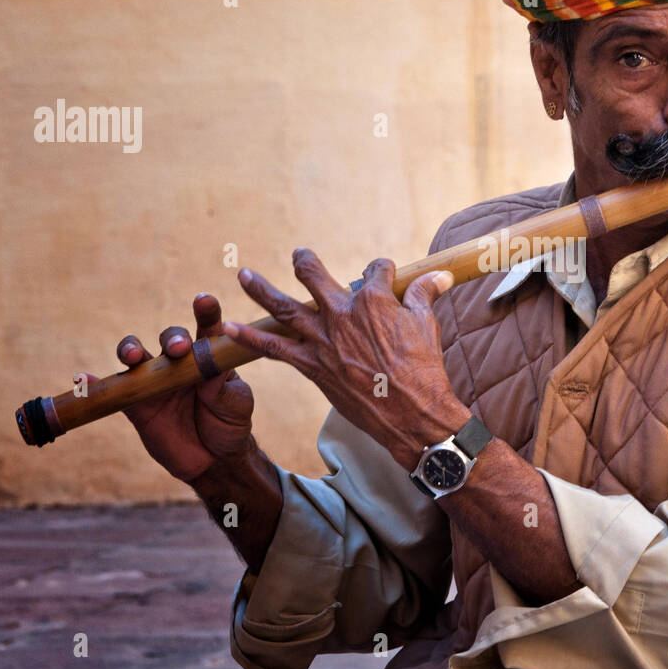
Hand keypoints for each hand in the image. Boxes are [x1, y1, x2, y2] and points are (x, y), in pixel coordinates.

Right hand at [94, 293, 254, 482]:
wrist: (213, 459)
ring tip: (132, 356)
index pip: (208, 327)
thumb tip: (209, 371)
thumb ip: (223, 387)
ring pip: (136, 355)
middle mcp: (179, 362)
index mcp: (209, 356)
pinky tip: (83, 380)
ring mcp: (155, 380)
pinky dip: (95, 384)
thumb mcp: (237, 404)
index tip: (204, 300)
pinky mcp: (136, 403)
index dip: (206, 312)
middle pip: (169, 338)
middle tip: (179, 348)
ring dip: (130, 349)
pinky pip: (112, 390)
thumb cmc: (231, 424)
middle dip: (172, 338)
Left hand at [223, 251, 467, 469]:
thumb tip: (438, 274)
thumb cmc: (424, 368)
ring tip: (245, 275)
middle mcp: (341, 313)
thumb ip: (424, 294)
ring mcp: (323, 339)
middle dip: (305, 263)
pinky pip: (273, 349)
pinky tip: (230, 328)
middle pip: (314, 276)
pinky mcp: (312, 366)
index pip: (373, 270)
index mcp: (373, 299)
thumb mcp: (427, 324)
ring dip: (261, 289)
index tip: (385, 276)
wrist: (412, 413)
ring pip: (284, 307)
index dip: (382, 271)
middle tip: (299, 255)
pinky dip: (250, 338)